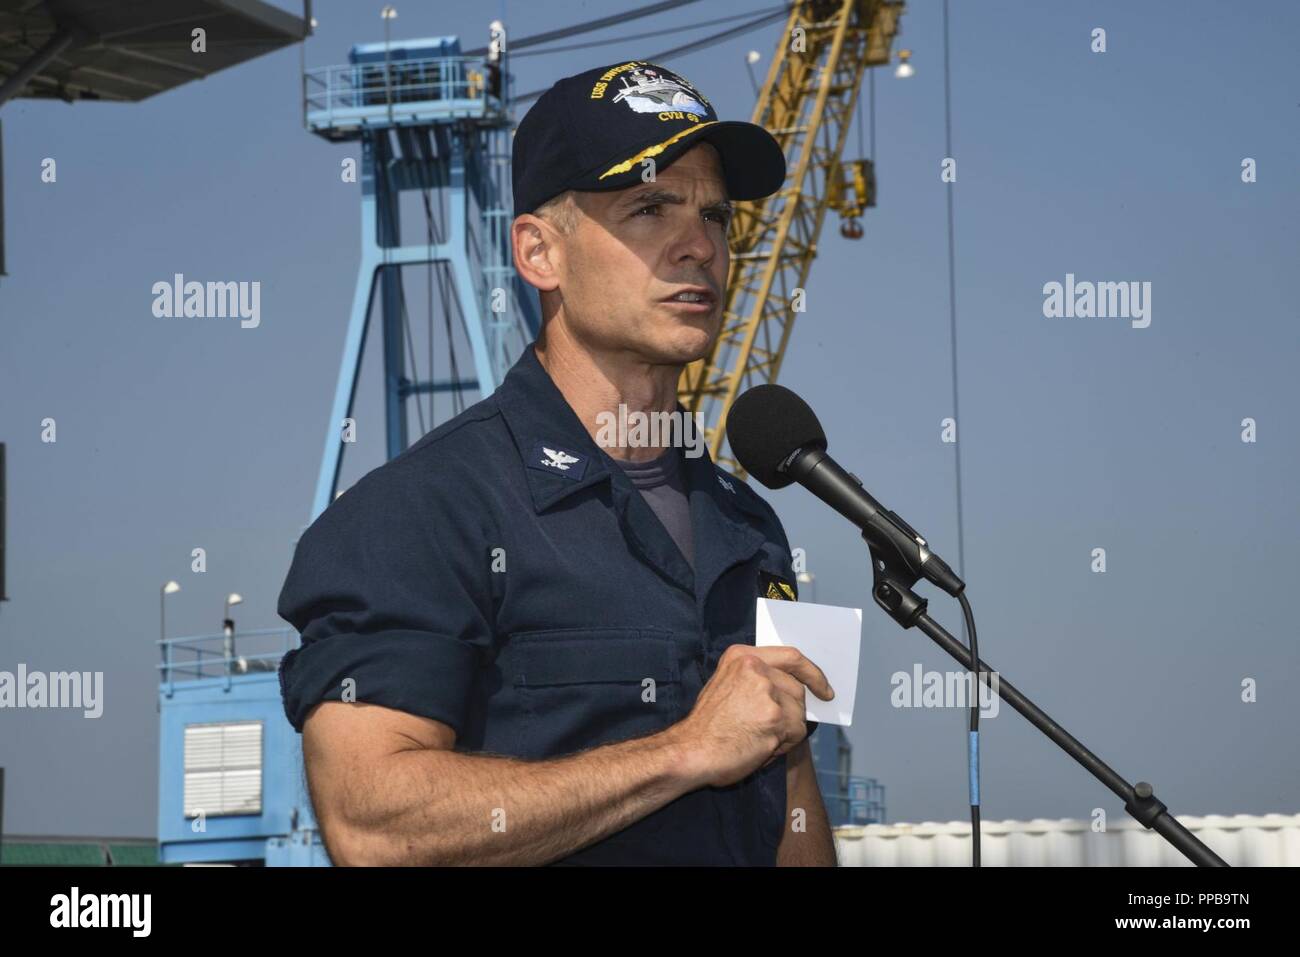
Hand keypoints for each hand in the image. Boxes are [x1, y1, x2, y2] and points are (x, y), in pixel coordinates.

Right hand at [674, 644, 833, 788]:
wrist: (690, 751)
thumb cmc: (707, 727)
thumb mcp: (726, 686)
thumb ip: (757, 680)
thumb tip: (794, 690)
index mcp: (741, 656)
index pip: (791, 656)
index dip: (813, 673)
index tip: (824, 689)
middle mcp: (755, 667)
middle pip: (797, 688)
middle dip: (792, 712)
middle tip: (771, 730)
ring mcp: (765, 690)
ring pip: (798, 711)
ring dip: (786, 730)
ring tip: (759, 738)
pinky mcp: (774, 716)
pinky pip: (797, 731)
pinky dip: (785, 744)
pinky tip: (762, 746)